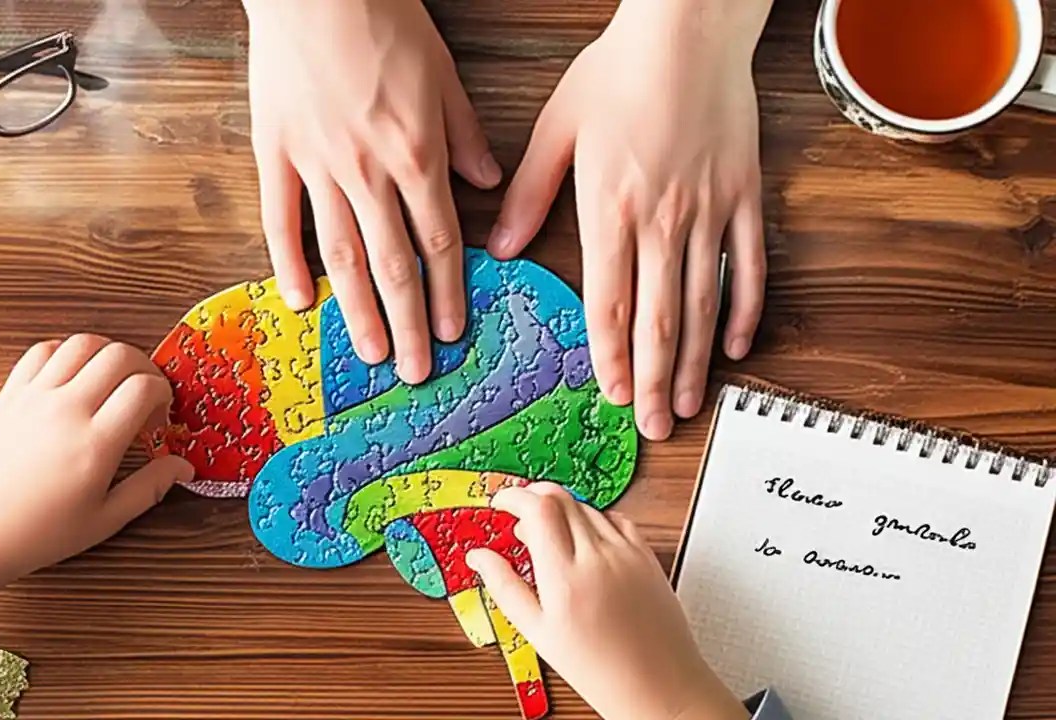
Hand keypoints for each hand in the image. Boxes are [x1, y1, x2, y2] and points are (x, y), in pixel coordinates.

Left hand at [0, 335, 192, 581]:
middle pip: (119, 354)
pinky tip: (73, 377)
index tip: (160, 415)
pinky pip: (43, 350)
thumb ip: (149, 488)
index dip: (163, 392)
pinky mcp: (10, 393)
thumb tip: (184, 466)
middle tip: (143, 393)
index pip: (143, 387)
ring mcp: (35, 397)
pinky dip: (66, 352)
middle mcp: (67, 411)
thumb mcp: (104, 520)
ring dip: (107, 353)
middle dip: (143, 366)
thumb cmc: (38, 533)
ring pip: (82, 343)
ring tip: (110, 380)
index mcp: (95, 445)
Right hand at [244, 0, 501, 382]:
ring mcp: (316, 166)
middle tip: (413, 371)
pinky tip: (298, 301)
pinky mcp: (274, 152)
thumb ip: (464, 135)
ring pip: (340, 255)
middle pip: (393, 262)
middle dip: (407, 323)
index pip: (438, 241)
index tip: (451, 333)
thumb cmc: (383, 20)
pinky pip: (279, 221)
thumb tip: (488, 183)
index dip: (446, 292)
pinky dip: (287, 263)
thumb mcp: (442, 74)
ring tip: (368, 353)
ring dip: (357, 310)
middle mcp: (367, 171)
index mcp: (415, 153)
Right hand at [467, 484, 745, 719]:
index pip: (537, 508)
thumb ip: (505, 587)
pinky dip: (594, 518)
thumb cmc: (598, 668)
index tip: (501, 502)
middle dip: (534, 496)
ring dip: (562, 508)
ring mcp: (627, 554)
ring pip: (587, 506)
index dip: (514, 496)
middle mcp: (598, 558)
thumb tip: (479, 557)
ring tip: (550, 535)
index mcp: (565, 578)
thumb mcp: (538, 632)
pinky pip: (617, 519)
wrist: (657, 684)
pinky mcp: (647, 556)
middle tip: (520, 514)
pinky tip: (586, 538)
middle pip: (562, 498)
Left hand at [488, 1, 771, 439]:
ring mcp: (709, 212)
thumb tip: (500, 245)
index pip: (608, 303)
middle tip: (653, 427)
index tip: (608, 396)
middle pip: (656, 319)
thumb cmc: (619, 72)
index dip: (608, 357)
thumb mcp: (556, 127)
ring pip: (702, 304)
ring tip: (687, 405)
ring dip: (693, 362)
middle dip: (651, 380)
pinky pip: (748, 266)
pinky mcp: (744, 197)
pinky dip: (745, 310)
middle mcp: (662, 220)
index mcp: (610, 208)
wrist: (688, 30)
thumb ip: (529, 193)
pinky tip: (738, 346)